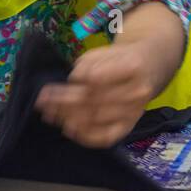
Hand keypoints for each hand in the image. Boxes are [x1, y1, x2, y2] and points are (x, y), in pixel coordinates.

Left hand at [34, 40, 157, 147]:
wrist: (149, 68)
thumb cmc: (118, 59)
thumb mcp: (101, 53)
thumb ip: (85, 68)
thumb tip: (69, 87)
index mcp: (132, 66)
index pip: (96, 78)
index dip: (77, 80)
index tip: (65, 80)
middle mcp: (137, 91)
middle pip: (93, 100)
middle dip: (63, 101)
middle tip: (42, 100)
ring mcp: (134, 111)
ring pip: (96, 118)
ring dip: (68, 117)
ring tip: (48, 113)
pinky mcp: (129, 126)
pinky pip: (105, 137)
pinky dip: (84, 135)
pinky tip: (68, 129)